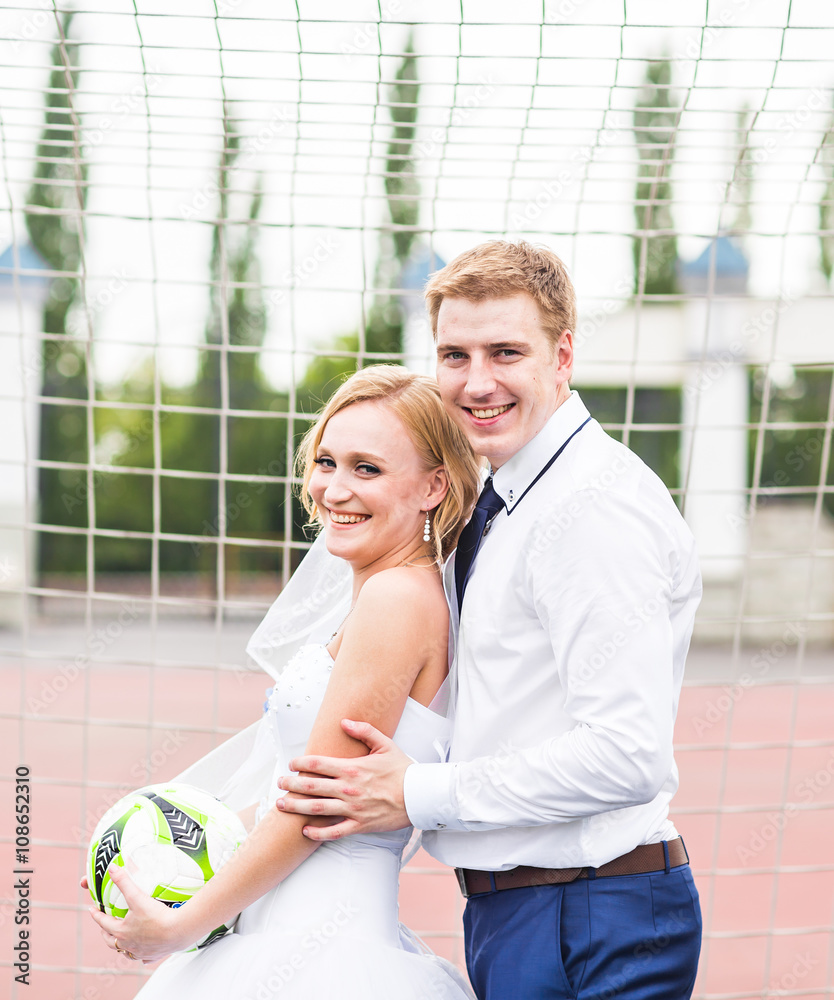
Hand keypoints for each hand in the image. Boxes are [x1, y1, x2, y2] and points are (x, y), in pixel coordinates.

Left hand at [85, 863, 188, 963]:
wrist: (178, 931)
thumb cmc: (157, 916)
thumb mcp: (137, 897)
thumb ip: (124, 882)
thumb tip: (112, 869)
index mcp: (121, 931)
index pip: (103, 922)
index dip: (96, 915)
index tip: (92, 910)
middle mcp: (128, 944)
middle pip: (111, 941)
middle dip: (105, 933)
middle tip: (104, 927)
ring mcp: (140, 952)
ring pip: (125, 951)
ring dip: (121, 946)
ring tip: (121, 940)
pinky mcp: (152, 955)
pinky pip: (143, 958)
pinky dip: (141, 955)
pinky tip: (143, 954)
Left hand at [277, 719, 411, 840]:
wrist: (420, 796)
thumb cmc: (403, 770)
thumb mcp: (385, 744)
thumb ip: (364, 731)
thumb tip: (344, 722)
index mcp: (352, 768)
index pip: (318, 763)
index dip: (300, 763)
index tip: (291, 764)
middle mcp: (348, 789)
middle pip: (311, 786)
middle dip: (291, 784)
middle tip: (279, 784)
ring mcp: (352, 809)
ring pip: (317, 809)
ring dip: (296, 807)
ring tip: (281, 805)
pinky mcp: (359, 825)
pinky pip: (334, 832)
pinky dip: (317, 834)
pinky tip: (305, 831)